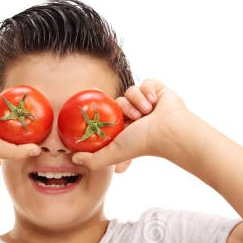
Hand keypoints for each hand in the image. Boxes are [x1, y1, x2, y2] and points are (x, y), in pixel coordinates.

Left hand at [70, 79, 189, 170]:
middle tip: (133, 118)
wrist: (169, 130)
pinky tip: (154, 103)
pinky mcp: (157, 90)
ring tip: (146, 113)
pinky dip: (148, 92)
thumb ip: (93, 159)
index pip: (107, 112)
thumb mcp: (113, 152)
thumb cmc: (143, 143)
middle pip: (118, 100)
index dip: (99, 105)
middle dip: (124, 108)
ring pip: (130, 91)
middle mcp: (134, 114)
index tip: (91, 93)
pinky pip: (145, 83)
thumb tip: (73, 158)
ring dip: (136, 102)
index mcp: (124, 127)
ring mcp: (146, 102)